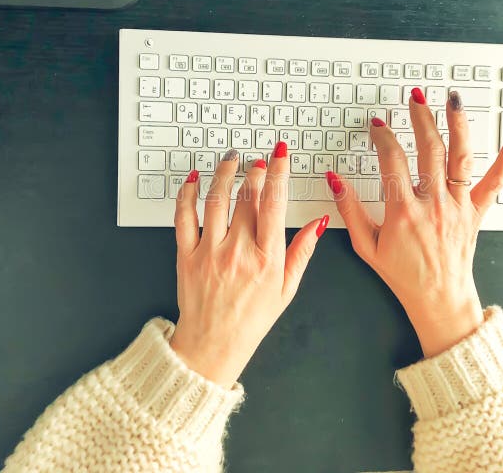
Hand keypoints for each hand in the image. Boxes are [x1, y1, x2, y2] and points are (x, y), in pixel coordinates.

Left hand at [169, 144, 328, 386]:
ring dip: (224, 173)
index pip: (274, 204)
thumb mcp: (287, 289)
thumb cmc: (251, 320)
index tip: (279, 155)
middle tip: (257, 161)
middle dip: (253, 171)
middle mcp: (238, 252)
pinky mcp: (185, 256)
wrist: (213, 345)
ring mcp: (209, 252)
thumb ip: (303, 251)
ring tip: (231, 160)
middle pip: (246, 197)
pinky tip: (194, 180)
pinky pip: (183, 217)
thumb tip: (318, 223)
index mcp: (266, 259)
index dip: (278, 173)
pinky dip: (186, 194)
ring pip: (216, 200)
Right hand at [328, 88, 502, 356]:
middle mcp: (433, 204)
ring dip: (457, 124)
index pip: (391, 160)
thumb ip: (349, 210)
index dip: (383, 137)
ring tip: (452, 99)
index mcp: (403, 211)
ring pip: (459, 157)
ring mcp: (457, 206)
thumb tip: (335, 180)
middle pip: (428, 149)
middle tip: (415, 98)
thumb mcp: (366, 245)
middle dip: (420, 118)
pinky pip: (494, 183)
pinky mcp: (475, 212)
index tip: (378, 126)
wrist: (439, 300)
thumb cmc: (403, 276)